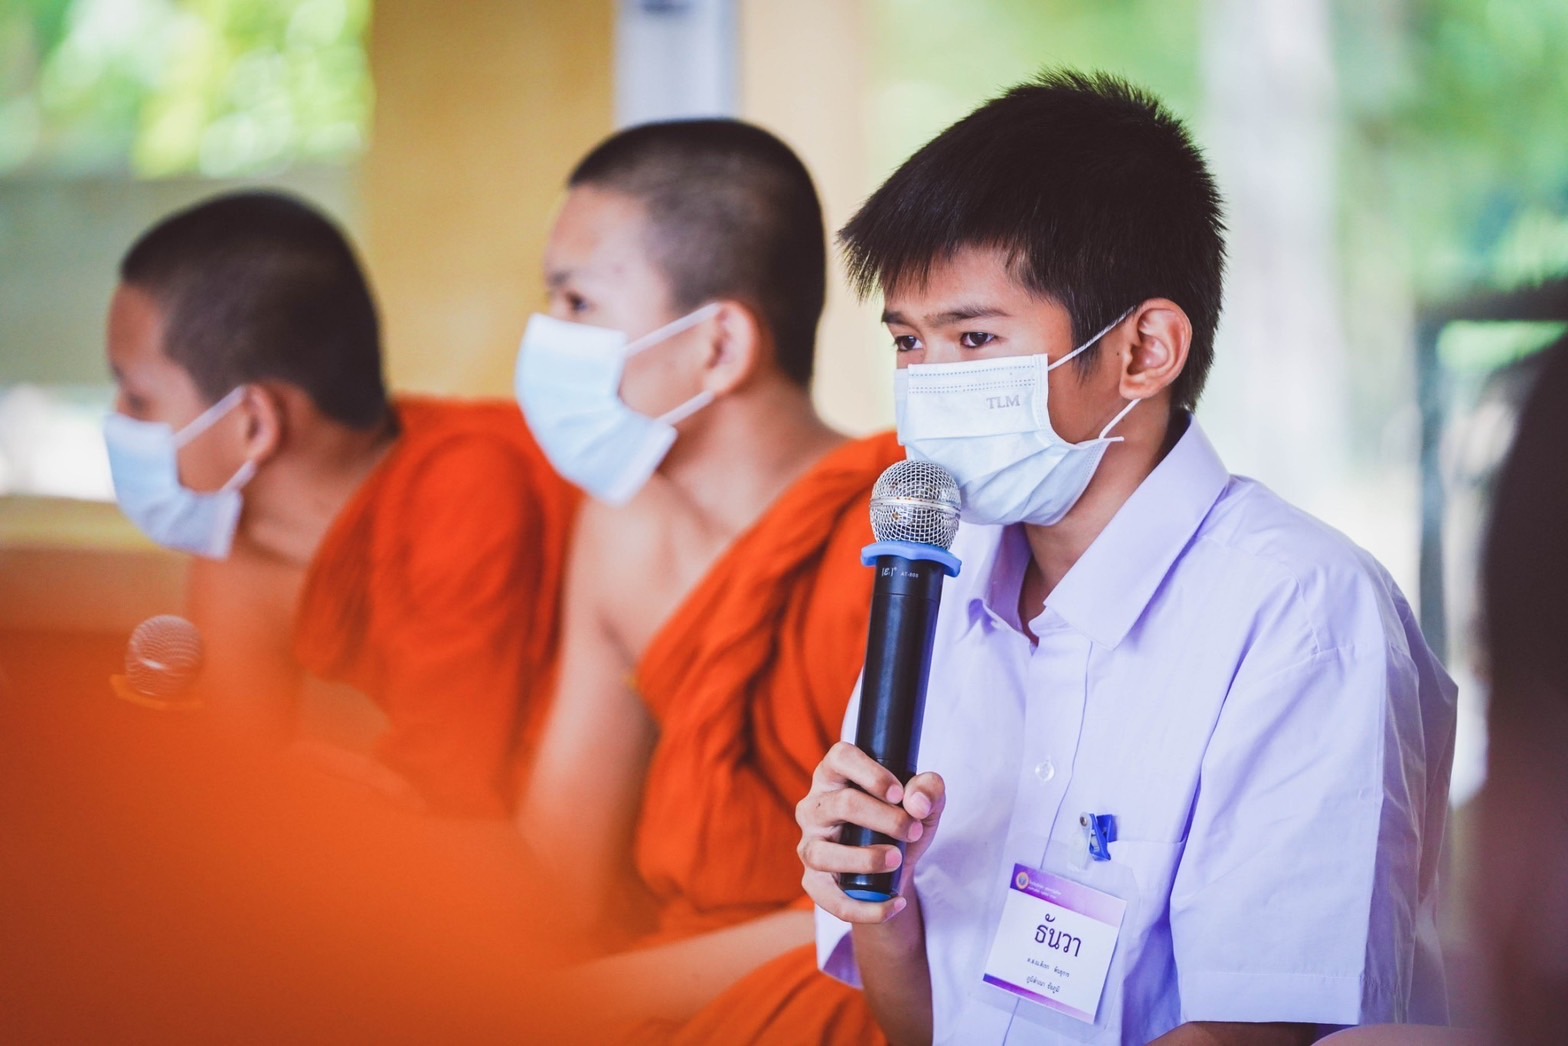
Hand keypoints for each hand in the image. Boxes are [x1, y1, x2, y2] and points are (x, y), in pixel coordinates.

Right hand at [796, 741, 945, 923]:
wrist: (894, 869)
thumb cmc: (900, 824)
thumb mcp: (924, 803)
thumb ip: (929, 790)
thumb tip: (916, 803)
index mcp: (835, 775)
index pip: (841, 757)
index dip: (869, 773)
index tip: (899, 793)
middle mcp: (814, 807)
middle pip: (842, 804)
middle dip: (884, 819)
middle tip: (914, 829)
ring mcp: (809, 845)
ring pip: (823, 853)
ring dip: (865, 859)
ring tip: (896, 859)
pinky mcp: (812, 881)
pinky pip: (830, 898)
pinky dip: (865, 907)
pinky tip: (895, 902)